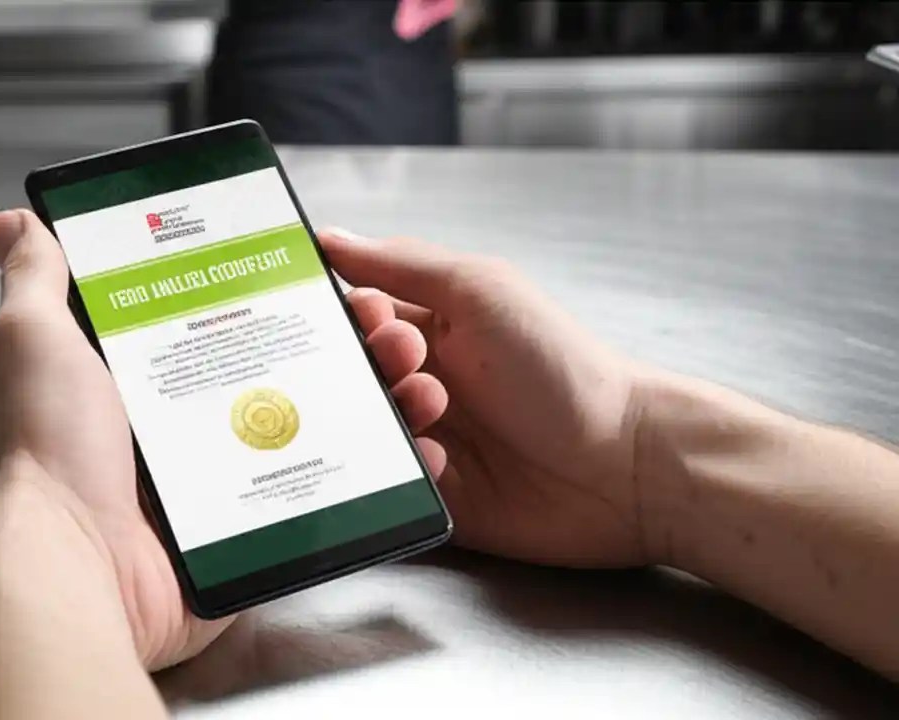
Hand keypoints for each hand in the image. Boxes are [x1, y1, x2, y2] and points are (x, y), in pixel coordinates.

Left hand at [0, 211, 447, 671]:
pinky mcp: (248, 520)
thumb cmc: (53, 448)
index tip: (326, 267)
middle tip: (387, 323)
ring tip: (414, 374)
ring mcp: (219, 471)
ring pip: (314, 420)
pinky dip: (374, 467)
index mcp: (140, 371)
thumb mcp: (35, 340)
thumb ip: (35, 278)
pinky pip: (321, 486)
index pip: (223, 311)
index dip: (277, 286)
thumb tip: (16, 221)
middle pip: (281, 361)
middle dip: (347, 336)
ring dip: (377, 394)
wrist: (81, 563)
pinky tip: (414, 444)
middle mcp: (182, 418)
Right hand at [320, 228, 652, 567]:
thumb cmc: (560, 366)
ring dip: (387, 414)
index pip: (357, 314)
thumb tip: (329, 236)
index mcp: (431, 326)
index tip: (359, 315)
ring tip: (432, 407)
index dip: (344, 313)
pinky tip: (443, 462)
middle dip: (363, 365)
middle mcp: (421, 380)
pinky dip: (404, 468)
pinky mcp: (429, 494)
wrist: (622, 464)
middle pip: (348, 374)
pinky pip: (384, 483)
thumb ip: (404, 264)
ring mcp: (425, 439)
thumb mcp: (481, 293)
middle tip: (403, 361)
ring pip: (360, 429)